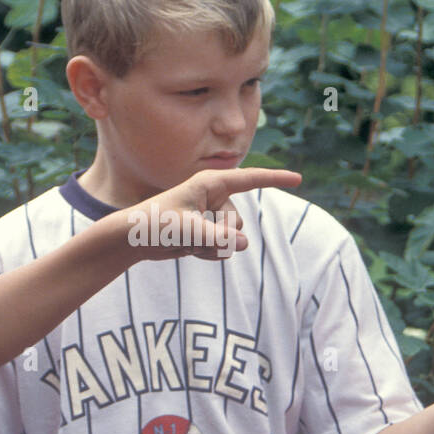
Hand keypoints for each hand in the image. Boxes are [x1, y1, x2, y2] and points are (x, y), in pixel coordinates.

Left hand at [119, 167, 301, 260]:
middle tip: (193, 235)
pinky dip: (209, 254)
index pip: (250, 179)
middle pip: (239, 222)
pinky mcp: (208, 234)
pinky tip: (189, 250)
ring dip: (213, 247)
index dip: (275, 179)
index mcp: (211, 184)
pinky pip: (224, 248)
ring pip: (233, 238)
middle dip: (221, 235)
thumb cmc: (155, 225)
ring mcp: (212, 217)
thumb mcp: (187, 230)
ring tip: (187, 242)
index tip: (298, 179)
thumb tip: (243, 244)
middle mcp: (214, 198)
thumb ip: (217, 237)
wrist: (134, 240)